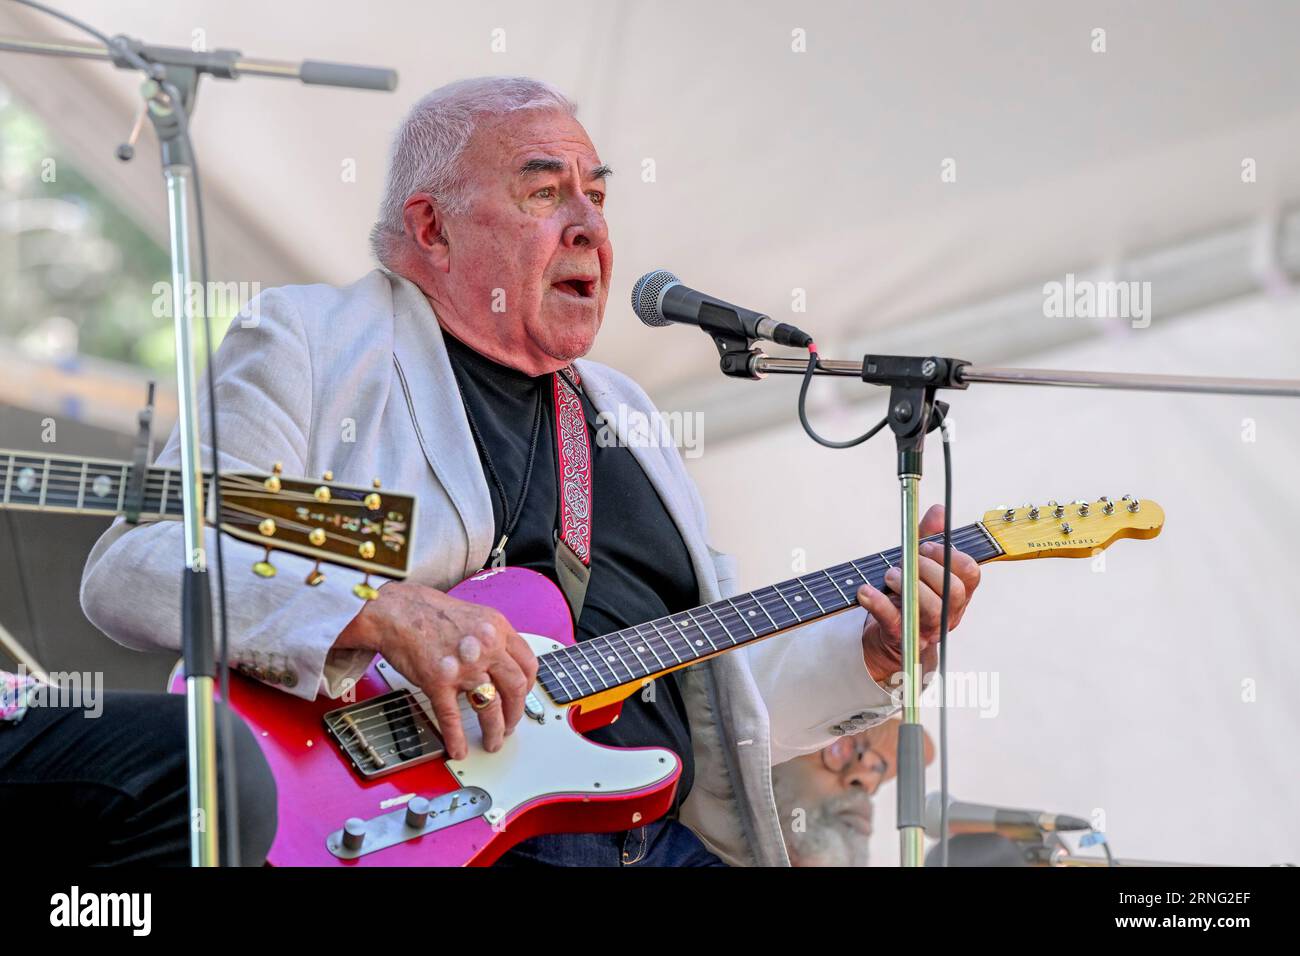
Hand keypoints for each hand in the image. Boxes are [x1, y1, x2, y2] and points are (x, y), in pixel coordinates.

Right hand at [335, 581, 538, 758]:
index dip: (529, 686)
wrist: (396, 611)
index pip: (528, 663)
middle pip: (516, 688)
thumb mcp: (475, 616)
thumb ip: (492, 638)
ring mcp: (463, 666)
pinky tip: (458, 748)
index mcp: (497, 629)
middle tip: (511, 725)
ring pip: (490, 706)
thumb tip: (503, 664)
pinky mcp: (438, 681)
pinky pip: (452, 717)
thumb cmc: (429, 612)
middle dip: (516, 713)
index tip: (524, 696)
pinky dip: (456, 738)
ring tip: (492, 741)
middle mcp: (485, 647)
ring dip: (494, 731)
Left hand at [855, 505, 981, 684]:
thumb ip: (930, 536)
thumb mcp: (919, 563)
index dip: (950, 556)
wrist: (888, 636)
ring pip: (931, 610)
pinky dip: (878, 604)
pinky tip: (865, 591)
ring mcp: (927, 628)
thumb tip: (939, 511)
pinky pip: (894, 621)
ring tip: (889, 574)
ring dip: (908, 585)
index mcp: (957, 593)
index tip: (926, 546)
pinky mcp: (902, 637)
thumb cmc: (908, 596)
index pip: (971, 574)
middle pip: (954, 591)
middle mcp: (948, 613)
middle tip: (907, 560)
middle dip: (929, 569)